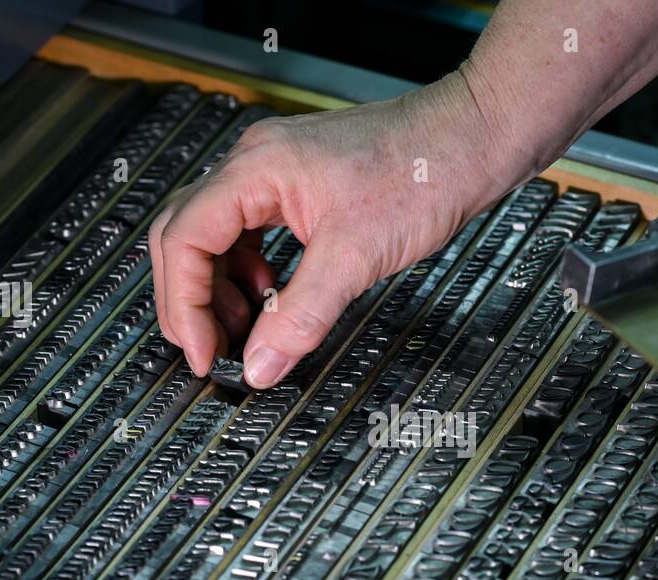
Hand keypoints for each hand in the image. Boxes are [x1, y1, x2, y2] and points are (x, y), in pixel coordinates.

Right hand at [148, 74, 512, 387]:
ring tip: (246, 331)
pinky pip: (252, 230)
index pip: (184, 241)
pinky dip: (252, 271)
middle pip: (187, 236)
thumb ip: (300, 317)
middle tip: (211, 350)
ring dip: (222, 288)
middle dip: (192, 300)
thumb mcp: (356, 258)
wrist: (473, 137)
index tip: (205, 354)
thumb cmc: (424, 170)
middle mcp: (256, 163)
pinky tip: (273, 297)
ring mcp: (277, 172)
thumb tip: (261, 365)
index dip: (184, 306)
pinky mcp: (301, 185)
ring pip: (218, 235)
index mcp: (255, 170)